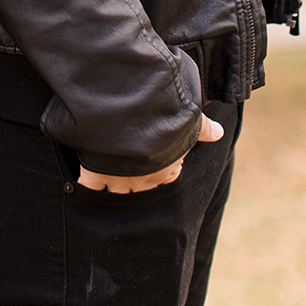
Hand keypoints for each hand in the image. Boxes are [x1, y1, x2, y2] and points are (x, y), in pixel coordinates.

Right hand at [77, 116, 223, 193]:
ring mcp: (118, 179)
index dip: (164, 167)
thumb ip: (202, 129)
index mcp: (166, 170)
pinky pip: (90, 185)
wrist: (130, 114)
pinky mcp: (95, 173)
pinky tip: (85, 181)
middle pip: (141, 187)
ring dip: (115, 183)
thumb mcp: (188, 121)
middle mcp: (143, 180)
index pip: (168, 177)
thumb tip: (219, 133)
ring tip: (111, 174)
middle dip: (138, 178)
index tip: (158, 155)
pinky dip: (88, 184)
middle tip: (132, 165)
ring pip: (117, 191)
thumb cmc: (164, 118)